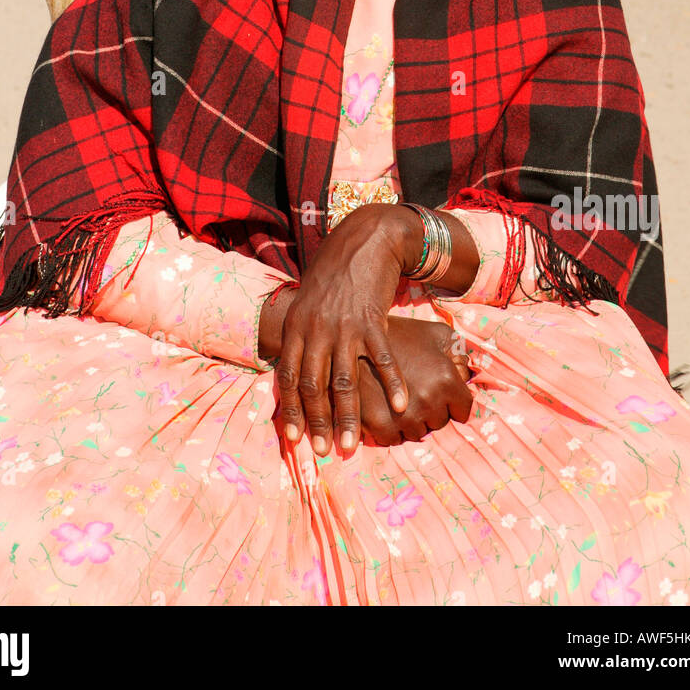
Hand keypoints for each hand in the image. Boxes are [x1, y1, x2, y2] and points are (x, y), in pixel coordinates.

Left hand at [275, 202, 424, 457]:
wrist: (364, 237)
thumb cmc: (335, 271)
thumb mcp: (309, 300)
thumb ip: (303, 332)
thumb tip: (298, 365)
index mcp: (297, 326)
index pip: (289, 377)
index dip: (291, 409)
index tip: (294, 439)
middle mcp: (316, 329)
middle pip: (314, 386)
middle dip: (318, 423)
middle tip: (324, 452)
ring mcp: (344, 325)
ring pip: (344, 381)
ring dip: (349, 417)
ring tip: (353, 446)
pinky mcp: (372, 319)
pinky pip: (382, 359)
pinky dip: (392, 384)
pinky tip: (400, 405)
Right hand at [354, 316, 472, 445]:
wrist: (356, 333)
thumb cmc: (403, 334)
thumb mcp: (437, 333)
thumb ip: (459, 352)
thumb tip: (466, 373)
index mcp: (446, 378)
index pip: (463, 410)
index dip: (453, 401)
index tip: (439, 391)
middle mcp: (428, 400)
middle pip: (439, 423)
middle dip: (431, 410)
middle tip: (415, 391)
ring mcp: (403, 416)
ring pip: (417, 433)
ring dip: (411, 421)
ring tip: (398, 399)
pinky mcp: (379, 425)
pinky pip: (394, 440)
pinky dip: (390, 429)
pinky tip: (385, 408)